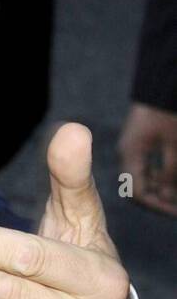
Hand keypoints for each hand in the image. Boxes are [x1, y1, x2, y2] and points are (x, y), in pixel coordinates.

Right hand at [119, 101, 176, 216]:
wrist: (159, 87)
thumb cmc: (166, 114)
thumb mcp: (174, 144)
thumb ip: (170, 172)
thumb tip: (167, 195)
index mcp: (131, 155)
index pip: (138, 192)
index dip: (158, 205)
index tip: (176, 211)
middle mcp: (127, 154)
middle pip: (138, 187)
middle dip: (159, 199)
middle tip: (176, 207)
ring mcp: (131, 148)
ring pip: (142, 178)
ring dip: (160, 187)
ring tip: (176, 193)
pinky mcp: (138, 143)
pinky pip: (145, 166)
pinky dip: (158, 175)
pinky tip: (170, 177)